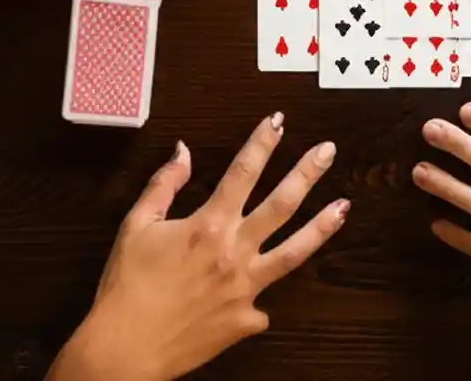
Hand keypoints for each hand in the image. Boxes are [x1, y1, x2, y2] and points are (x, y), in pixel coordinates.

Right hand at [48, 115, 348, 380]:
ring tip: (345, 207)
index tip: (279, 122)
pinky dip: (257, 297)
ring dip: (322, 227)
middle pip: (282, 204)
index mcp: (208, 225)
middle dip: (307, 173)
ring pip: (294, 252)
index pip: (243, 172)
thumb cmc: (126, 287)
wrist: (125, 350)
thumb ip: (163, 186)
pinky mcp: (247, 319)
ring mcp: (246, 287)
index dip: (262, 143)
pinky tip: (253, 298)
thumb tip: (182, 151)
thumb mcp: (135, 227)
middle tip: (328, 150)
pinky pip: (260, 303)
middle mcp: (235, 252)